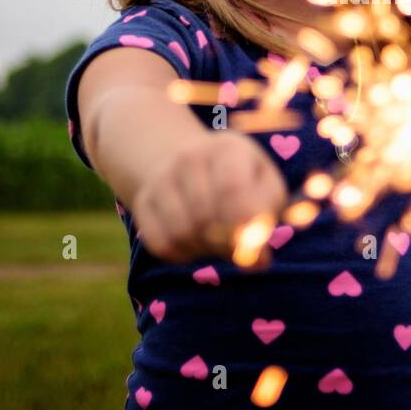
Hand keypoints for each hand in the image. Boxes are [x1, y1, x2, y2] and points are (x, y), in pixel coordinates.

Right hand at [129, 130, 288, 268]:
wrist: (196, 163)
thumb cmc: (244, 182)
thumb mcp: (266, 191)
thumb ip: (266, 222)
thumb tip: (257, 261)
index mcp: (229, 148)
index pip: (230, 190)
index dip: (242, 224)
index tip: (254, 244)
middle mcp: (189, 156)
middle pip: (204, 216)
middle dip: (225, 242)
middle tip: (236, 245)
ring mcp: (161, 176)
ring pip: (181, 233)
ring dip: (203, 249)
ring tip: (216, 241)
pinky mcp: (144, 200)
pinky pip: (160, 243)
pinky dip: (182, 254)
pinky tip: (194, 243)